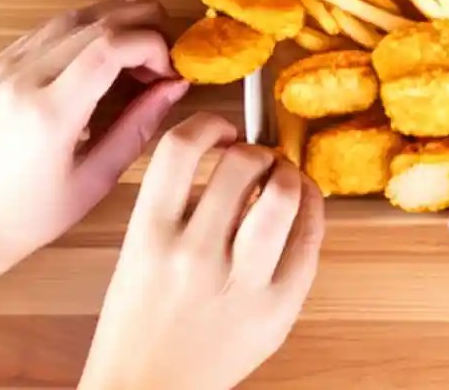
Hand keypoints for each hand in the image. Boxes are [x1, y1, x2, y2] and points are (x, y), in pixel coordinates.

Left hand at [0, 0, 187, 264]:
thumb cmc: (40, 210)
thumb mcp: (99, 177)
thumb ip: (140, 125)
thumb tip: (177, 84)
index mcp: (48, 114)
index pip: (108, 49)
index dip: (150, 45)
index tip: (171, 69)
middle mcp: (21, 80)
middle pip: (92, 23)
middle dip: (140, 24)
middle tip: (168, 46)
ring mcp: (4, 67)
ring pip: (71, 17)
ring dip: (115, 17)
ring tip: (147, 35)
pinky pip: (49, 29)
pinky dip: (87, 27)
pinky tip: (109, 44)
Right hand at [81, 113, 324, 389]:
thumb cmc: (140, 323)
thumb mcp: (137, 254)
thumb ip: (177, 206)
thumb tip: (233, 157)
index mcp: (149, 235)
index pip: (179, 148)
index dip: (208, 124)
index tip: (222, 130)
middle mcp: (194, 254)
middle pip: (242, 163)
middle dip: (255, 151)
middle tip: (257, 161)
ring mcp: (240, 284)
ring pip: (283, 197)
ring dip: (288, 175)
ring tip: (282, 180)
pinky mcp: (277, 309)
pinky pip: (309, 241)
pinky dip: (311, 211)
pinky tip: (302, 208)